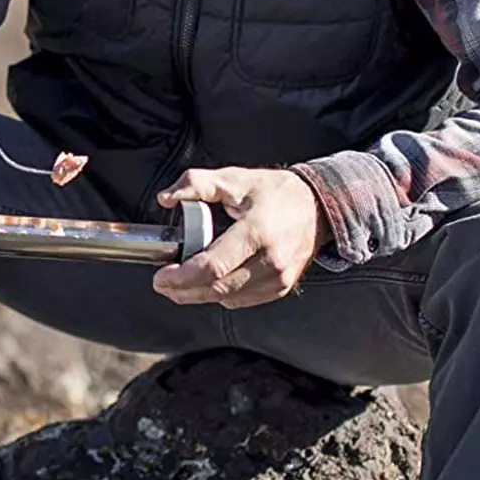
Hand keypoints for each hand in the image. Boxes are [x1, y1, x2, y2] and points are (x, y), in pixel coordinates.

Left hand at [152, 167, 331, 308]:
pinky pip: (241, 300)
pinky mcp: (281, 288)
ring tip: (178, 284)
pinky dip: (219, 295)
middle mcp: (271, 260)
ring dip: (197, 295)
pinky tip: (206, 284)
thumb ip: (196, 184)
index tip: (161, 276)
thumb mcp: (234, 179)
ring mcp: (279, 278)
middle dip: (183, 290)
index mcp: (257, 232)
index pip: (213, 267)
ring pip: (227, 299)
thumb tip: (166, 198)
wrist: (318, 207)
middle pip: (217, 289)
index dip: (181, 277)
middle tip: (162, 284)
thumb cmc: (274, 192)